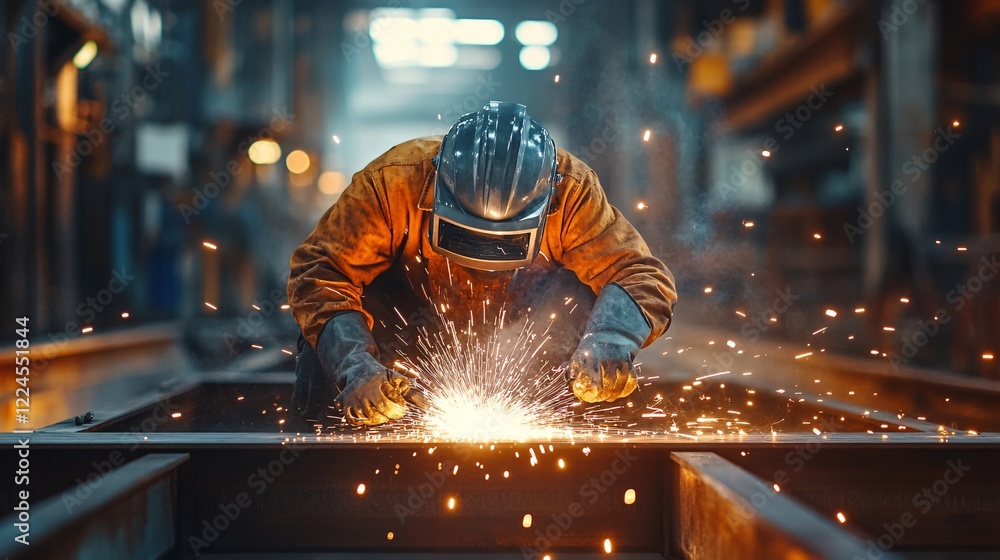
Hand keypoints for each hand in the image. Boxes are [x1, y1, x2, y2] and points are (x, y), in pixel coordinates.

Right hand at [317, 311, 424, 425]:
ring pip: (367, 419)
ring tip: (379, 409)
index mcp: (377, 382)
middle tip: (390, 410)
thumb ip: (411, 392)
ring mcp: (351, 397)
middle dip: (387, 416)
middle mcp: (363, 390)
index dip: (397, 411)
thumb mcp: (396, 378)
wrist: (357, 367)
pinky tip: (368, 413)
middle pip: (378, 415)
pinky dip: (362, 421)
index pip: (390, 405)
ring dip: (376, 418)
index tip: (400, 408)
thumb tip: (426, 406)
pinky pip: (353, 420)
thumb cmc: (380, 374)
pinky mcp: (343, 402)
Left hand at [566, 283, 649, 402]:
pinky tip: (620, 393)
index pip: (579, 375)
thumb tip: (567, 377)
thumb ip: (574, 364)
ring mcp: (613, 358)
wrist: (614, 328)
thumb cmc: (593, 345)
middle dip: (597, 394)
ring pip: (614, 383)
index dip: (580, 387)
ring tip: (608, 397)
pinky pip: (628, 378)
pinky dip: (625, 388)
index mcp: (584, 354)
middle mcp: (598, 356)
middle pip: (597, 383)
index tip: (581, 394)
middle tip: (596, 398)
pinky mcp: (627, 359)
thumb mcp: (580, 350)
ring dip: (611, 394)